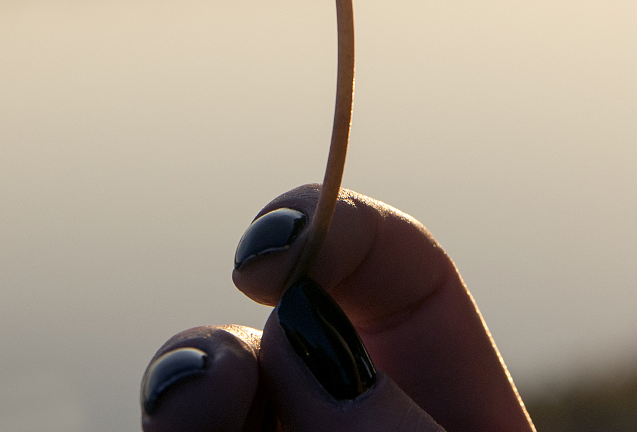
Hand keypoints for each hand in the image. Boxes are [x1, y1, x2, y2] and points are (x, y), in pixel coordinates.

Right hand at [139, 186, 534, 431]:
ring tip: (184, 416)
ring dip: (180, 394)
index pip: (400, 271)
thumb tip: (294, 333)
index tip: (267, 246)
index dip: (334, 226)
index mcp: (456, 408)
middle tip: (213, 381)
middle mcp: (359, 431)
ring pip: (206, 408)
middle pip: (271, 343)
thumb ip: (393, 425)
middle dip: (220, 338)